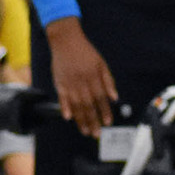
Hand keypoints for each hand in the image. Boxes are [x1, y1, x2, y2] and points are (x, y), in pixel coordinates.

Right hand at [46, 18, 117, 135]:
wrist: (66, 41)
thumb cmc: (86, 52)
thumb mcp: (102, 64)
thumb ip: (108, 81)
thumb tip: (115, 97)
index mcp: (94, 78)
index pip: (101, 98)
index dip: (105, 112)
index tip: (108, 123)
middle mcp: (82, 82)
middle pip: (89, 105)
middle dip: (93, 121)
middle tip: (96, 134)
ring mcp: (70, 83)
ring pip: (76, 105)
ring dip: (81, 120)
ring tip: (85, 131)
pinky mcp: (59, 82)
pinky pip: (62, 98)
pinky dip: (64, 108)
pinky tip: (68, 118)